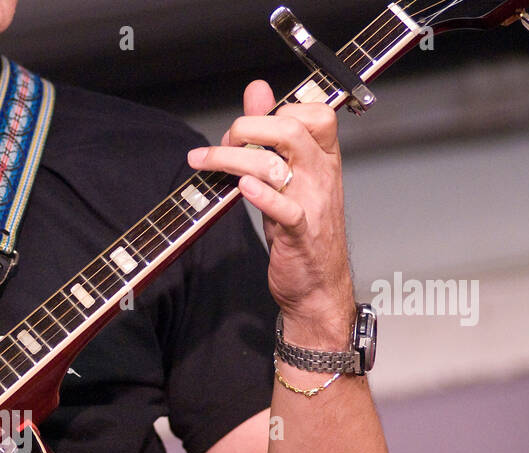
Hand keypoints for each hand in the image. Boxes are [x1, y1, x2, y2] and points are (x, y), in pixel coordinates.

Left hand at [187, 80, 355, 348]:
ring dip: (234, 159)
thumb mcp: (288, 177)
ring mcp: (312, 204)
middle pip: (291, 130)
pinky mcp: (300, 234)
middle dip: (248, 128)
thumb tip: (257, 90)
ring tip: (205, 163)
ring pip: (277, 165)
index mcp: (323, 158)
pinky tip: (241, 189)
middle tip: (222, 144)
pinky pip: (286, 209)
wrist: (317, 286)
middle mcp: (321, 176)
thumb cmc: (302, 231)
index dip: (278, 110)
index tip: (249, 127)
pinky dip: (262, 196)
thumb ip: (271, 134)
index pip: (316, 112)